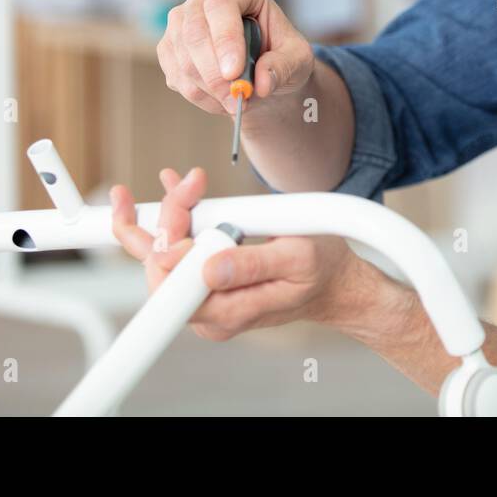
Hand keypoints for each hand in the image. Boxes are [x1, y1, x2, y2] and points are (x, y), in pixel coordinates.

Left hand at [109, 167, 367, 340]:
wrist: (334, 285)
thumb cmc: (321, 272)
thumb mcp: (297, 258)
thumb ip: (252, 265)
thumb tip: (208, 268)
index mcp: (228, 311)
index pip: (174, 281)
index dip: (172, 240)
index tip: (186, 204)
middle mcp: (210, 312)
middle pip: (161, 266)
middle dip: (169, 217)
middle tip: (188, 183)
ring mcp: (206, 301)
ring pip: (163, 260)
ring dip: (164, 218)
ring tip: (172, 185)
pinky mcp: (208, 287)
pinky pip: (178, 256)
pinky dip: (175, 223)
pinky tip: (180, 195)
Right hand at [158, 0, 313, 117]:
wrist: (262, 70)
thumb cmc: (282, 55)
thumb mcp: (298, 59)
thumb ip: (283, 67)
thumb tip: (261, 83)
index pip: (221, 3)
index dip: (225, 38)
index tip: (234, 73)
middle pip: (194, 32)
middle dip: (215, 73)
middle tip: (236, 99)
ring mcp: (180, 20)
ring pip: (183, 58)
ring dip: (210, 89)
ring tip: (237, 101)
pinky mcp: (169, 47)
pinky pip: (176, 76)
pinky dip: (200, 96)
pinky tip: (221, 98)